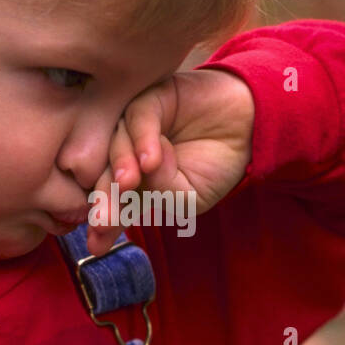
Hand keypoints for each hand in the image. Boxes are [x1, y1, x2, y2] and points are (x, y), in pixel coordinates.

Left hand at [85, 67, 254, 254]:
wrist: (247, 129)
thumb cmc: (216, 166)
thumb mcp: (190, 197)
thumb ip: (161, 195)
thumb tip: (134, 183)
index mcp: (133, 182)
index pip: (112, 201)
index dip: (104, 222)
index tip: (97, 245)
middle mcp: (127, 153)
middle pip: (104, 175)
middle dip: (104, 199)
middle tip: (104, 220)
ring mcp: (135, 126)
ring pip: (115, 144)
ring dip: (120, 166)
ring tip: (130, 184)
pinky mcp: (150, 99)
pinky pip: (137, 117)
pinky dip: (142, 139)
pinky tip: (151, 160)